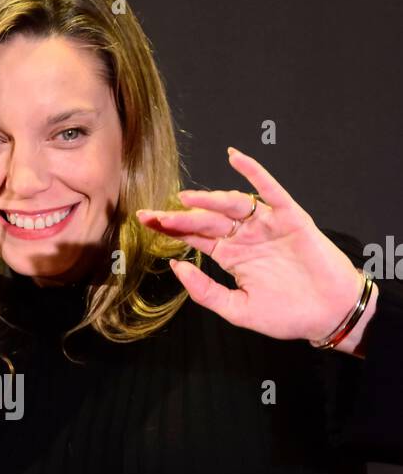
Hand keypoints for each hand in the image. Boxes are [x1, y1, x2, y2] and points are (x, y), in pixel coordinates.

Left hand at [136, 147, 371, 346]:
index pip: (196, 237)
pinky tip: (235, 158)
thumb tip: (176, 268)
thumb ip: (205, 291)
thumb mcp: (238, 309)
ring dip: (208, 199)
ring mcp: (267, 225)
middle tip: (151, 214)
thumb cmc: (288, 315)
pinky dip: (254, 172)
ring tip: (184, 199)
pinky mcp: (290, 217)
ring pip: (232, 205)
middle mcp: (245, 237)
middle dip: (179, 216)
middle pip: (207, 219)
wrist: (328, 314)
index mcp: (231, 257)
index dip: (172, 229)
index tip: (146, 222)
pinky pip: (270, 190)